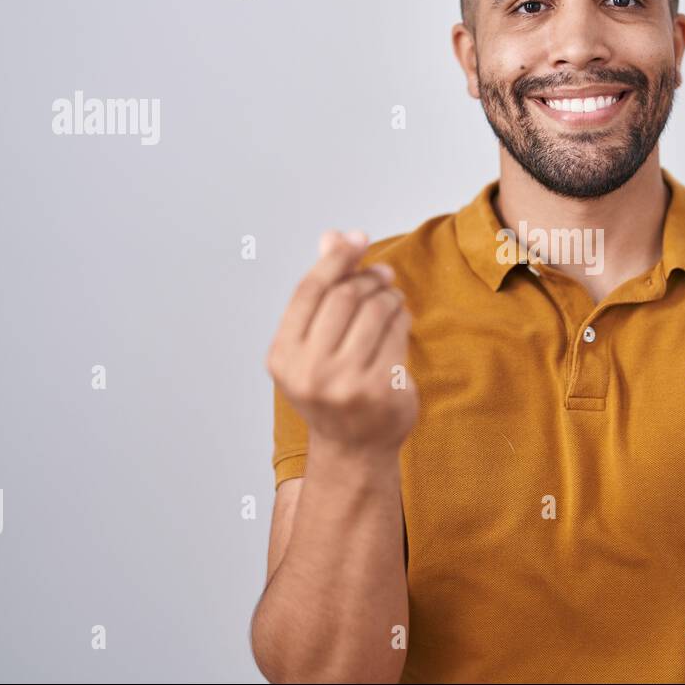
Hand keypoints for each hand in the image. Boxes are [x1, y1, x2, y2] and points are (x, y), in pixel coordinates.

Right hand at [266, 230, 418, 459]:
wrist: (353, 448)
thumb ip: (321, 290)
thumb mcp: (313, 343)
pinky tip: (400, 316)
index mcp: (283, 356)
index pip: (309, 290)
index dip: (335, 258)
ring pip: (375, 310)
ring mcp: (346, 383)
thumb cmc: (332, 387)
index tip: (356, 238)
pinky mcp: (380, 389)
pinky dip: (401, 316)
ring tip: (392, 296)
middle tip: (383, 273)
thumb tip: (331, 236)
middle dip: (368, 277)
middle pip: (345, 296)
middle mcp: (309, 371)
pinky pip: (397, 332)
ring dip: (389, 295)